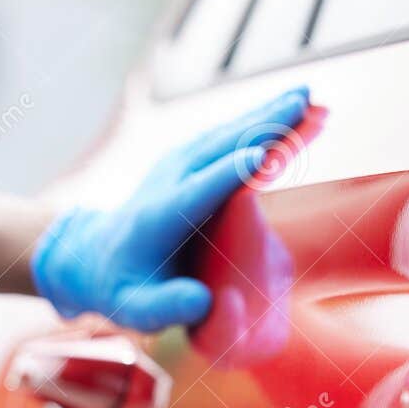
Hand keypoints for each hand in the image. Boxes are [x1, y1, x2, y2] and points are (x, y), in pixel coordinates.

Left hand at [31, 88, 309, 331]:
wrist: (98, 254)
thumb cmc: (123, 288)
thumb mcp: (135, 310)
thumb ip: (165, 308)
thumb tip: (201, 302)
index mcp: (159, 217)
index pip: (197, 192)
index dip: (227, 174)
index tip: (261, 156)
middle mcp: (170, 180)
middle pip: (221, 148)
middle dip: (263, 127)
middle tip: (305, 106)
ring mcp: (180, 163)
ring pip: (230, 132)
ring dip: (270, 114)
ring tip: (311, 98)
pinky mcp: (192, 157)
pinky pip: (232, 134)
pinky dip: (264, 119)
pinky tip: (294, 107)